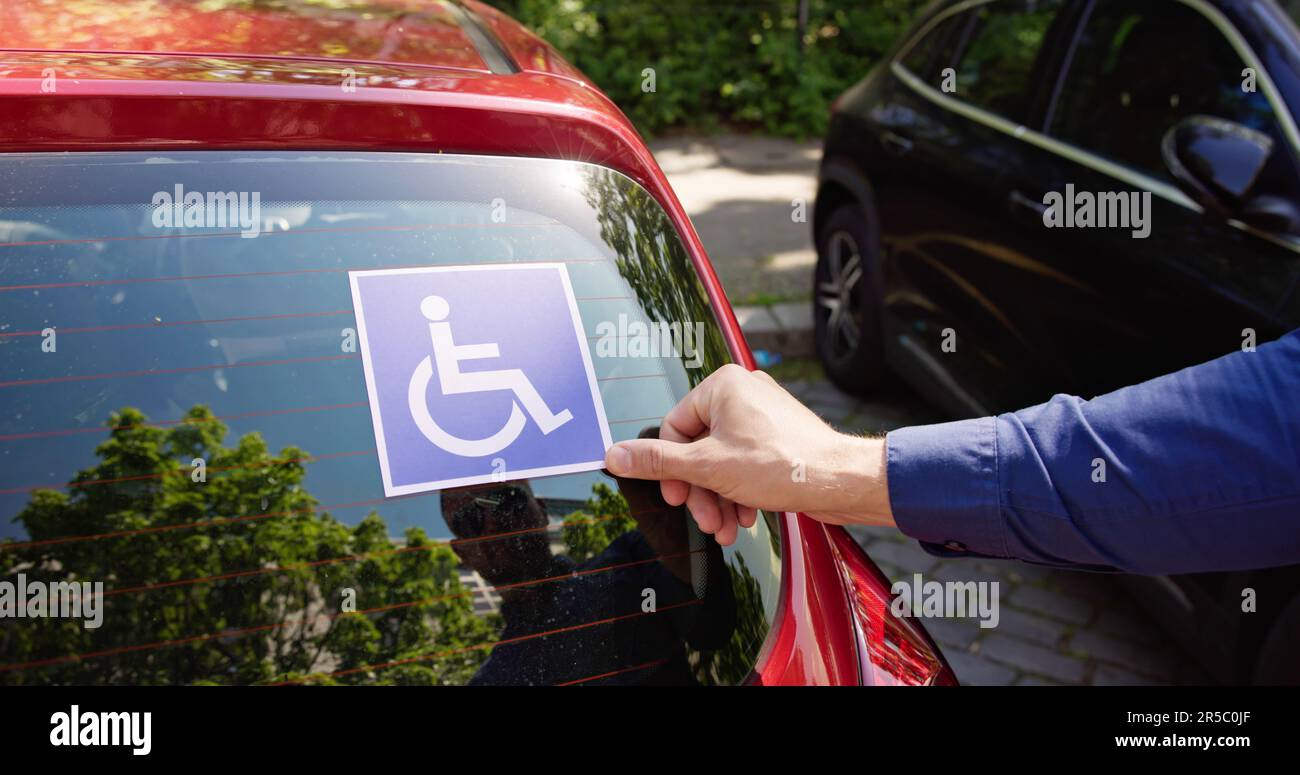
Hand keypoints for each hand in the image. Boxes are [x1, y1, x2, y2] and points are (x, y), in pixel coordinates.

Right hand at [604, 364, 893, 544]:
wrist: (840, 480)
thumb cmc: (781, 464)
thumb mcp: (706, 467)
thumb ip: (657, 462)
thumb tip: (614, 456)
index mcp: (721, 385)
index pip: (674, 427)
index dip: (671, 468)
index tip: (677, 497)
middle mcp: (742, 392)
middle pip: (698, 447)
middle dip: (700, 490)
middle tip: (705, 518)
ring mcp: (763, 414)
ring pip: (722, 459)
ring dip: (719, 497)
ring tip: (726, 526)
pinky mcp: (779, 435)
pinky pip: (745, 461)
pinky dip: (740, 490)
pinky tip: (745, 515)